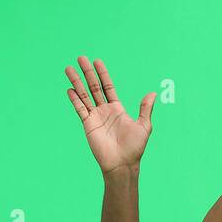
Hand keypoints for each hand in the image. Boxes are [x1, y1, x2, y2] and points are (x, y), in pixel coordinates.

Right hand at [65, 56, 155, 174]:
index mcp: (117, 109)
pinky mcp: (88, 125)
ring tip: (69, 68)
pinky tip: (69, 88)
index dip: (103, 74)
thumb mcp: (144, 126)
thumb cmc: (135, 148)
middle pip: (94, 87)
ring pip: (84, 95)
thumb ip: (145, 109)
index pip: (108, 87)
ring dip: (77, 82)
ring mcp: (95, 117)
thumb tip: (153, 93)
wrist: (122, 164)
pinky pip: (80, 109)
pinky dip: (74, 99)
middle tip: (81, 57)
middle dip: (88, 73)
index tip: (97, 62)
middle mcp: (105, 111)